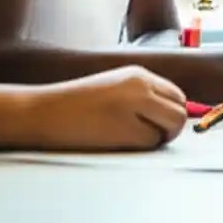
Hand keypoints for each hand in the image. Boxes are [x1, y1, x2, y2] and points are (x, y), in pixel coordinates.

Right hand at [28, 66, 187, 151]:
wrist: (42, 112)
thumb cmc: (74, 106)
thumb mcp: (113, 88)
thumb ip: (141, 96)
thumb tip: (169, 115)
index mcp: (138, 74)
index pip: (177, 95)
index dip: (170, 114)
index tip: (156, 125)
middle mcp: (141, 85)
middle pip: (180, 111)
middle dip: (170, 128)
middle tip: (147, 137)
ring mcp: (135, 105)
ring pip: (172, 127)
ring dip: (158, 138)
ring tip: (130, 138)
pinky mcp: (126, 128)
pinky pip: (151, 143)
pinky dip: (141, 148)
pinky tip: (117, 142)